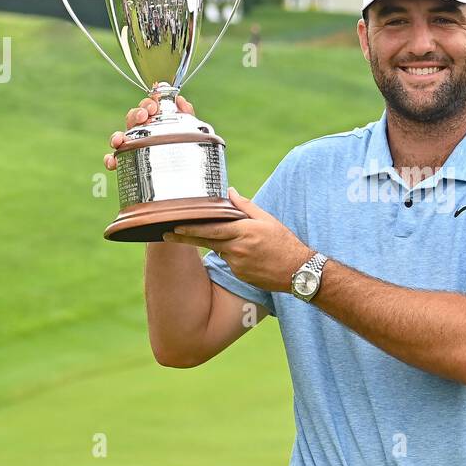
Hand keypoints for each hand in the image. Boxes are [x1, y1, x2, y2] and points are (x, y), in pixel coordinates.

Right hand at [104, 91, 193, 170]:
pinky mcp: (128, 162)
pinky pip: (115, 159)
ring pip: (120, 136)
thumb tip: (181, 101)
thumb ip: (187, 116)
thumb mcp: (190, 132)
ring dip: (117, 136)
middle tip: (143, 116)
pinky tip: (112, 162)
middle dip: (136, 114)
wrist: (188, 175)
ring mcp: (134, 146)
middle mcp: (143, 131)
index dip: (148, 104)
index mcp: (156, 121)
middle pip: (133, 118)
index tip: (153, 107)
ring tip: (120, 140)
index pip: (148, 107)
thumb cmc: (187, 150)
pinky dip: (111, 159)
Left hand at [162, 188, 311, 293]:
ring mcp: (237, 263)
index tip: (174, 225)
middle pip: (205, 240)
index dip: (190, 227)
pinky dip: (232, 255)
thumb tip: (229, 192)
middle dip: (185, 236)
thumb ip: (245, 206)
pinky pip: (229, 261)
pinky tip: (249, 254)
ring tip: (238, 241)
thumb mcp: (267, 220)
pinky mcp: (239, 274)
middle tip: (167, 233)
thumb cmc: (284, 242)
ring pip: (219, 251)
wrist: (297, 271)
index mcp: (243, 231)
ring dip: (220, 245)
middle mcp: (237, 248)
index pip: (210, 228)